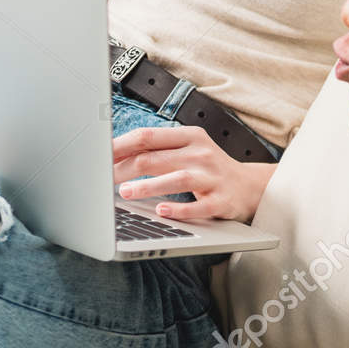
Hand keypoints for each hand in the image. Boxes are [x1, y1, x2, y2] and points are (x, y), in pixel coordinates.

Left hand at [113, 126, 275, 222]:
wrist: (251, 187)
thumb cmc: (208, 168)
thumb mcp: (187, 151)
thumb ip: (158, 152)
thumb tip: (114, 158)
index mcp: (190, 136)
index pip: (148, 136)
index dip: (120, 145)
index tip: (97, 154)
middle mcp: (201, 153)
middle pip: (156, 158)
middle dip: (124, 168)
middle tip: (101, 179)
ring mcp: (212, 177)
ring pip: (177, 179)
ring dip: (148, 186)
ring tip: (125, 193)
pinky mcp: (222, 201)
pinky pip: (199, 206)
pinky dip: (180, 209)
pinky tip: (162, 211)